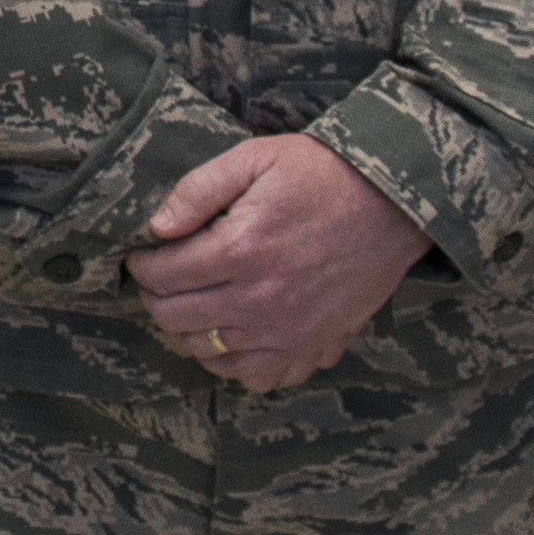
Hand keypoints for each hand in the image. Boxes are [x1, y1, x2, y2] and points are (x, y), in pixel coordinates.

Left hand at [126, 134, 429, 393]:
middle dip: (155, 298)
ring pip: (208, 352)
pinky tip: (229, 336)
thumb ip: (199, 189)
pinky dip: (231, 363)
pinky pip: (254, 376)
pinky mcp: (311, 346)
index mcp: (239, 250)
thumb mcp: (256, 158)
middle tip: (158, 280)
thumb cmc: (322, 175)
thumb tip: (157, 226)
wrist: (392, 206)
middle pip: (176, 318)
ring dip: (188, 330)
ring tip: (191, 305)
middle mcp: (258, 300)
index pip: (162, 276)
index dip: (141, 266)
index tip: (141, 256)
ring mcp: (286, 330)